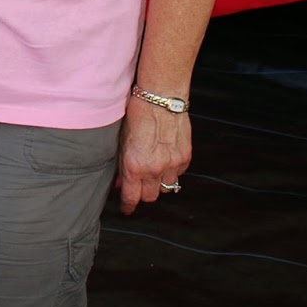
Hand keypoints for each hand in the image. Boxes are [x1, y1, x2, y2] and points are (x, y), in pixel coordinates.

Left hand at [116, 98, 191, 215]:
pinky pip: (178, 174)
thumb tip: (121, 182)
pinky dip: (172, 171)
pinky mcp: (186, 157)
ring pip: (166, 188)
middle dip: (143, 193)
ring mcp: (172, 164)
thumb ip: (123, 165)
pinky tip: (166, 158)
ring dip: (159, 183)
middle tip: (139, 185)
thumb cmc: (137, 113)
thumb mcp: (122, 141)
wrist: (160, 97)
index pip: (131, 197)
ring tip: (154, 171)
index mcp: (134, 166)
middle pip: (150, 197)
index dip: (128, 206)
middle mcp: (154, 169)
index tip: (127, 209)